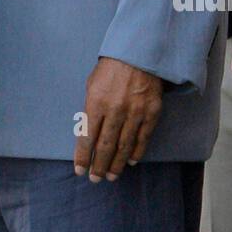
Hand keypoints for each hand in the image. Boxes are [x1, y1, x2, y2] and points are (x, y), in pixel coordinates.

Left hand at [75, 57, 163, 180]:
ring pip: (124, 146)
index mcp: (96, 102)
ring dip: (117, 164)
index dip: (83, 156)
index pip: (87, 137)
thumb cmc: (111, 67)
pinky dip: (136, 152)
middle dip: (99, 165)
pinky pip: (143, 138)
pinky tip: (131, 161)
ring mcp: (135, 112)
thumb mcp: (92, 84)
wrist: (139, 53)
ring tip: (111, 176)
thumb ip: (90, 109)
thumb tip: (87, 134)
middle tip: (95, 178)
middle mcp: (115, 110)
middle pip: (106, 146)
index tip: (80, 170)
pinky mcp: (151, 112)